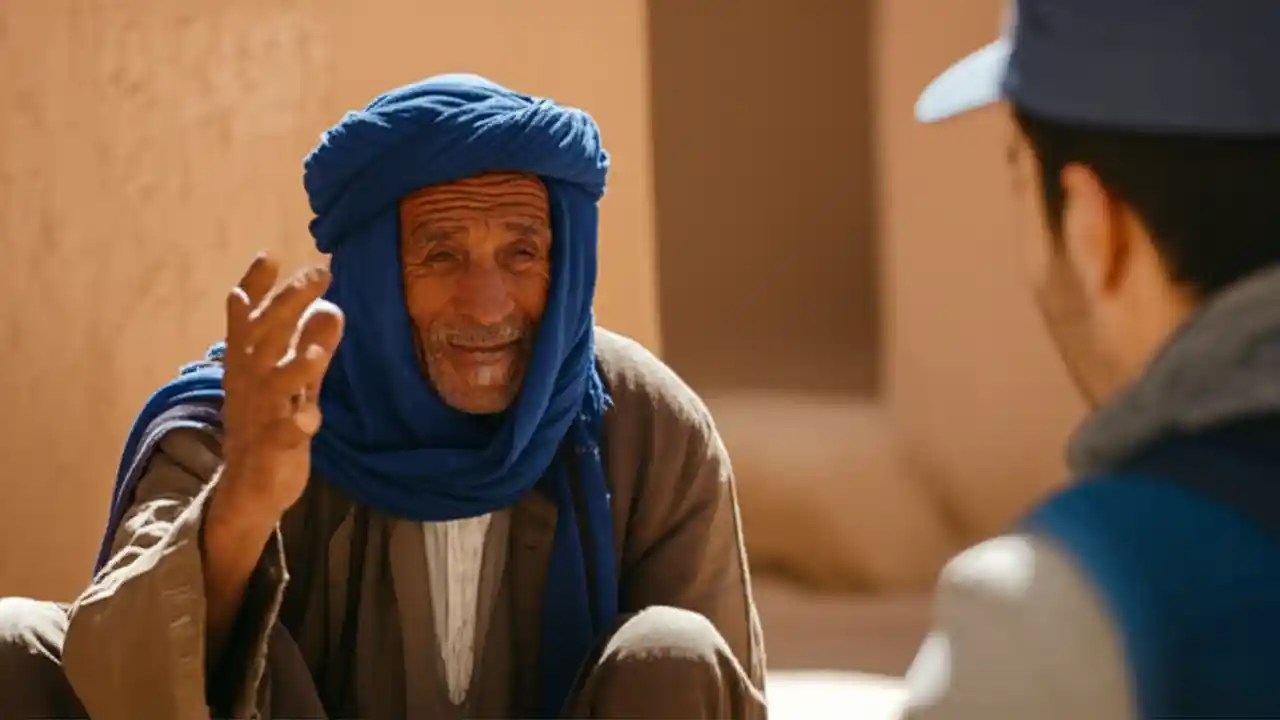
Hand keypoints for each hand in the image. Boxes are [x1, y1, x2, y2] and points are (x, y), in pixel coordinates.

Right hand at [218, 253, 343, 520]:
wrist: (248, 488)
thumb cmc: (269, 426)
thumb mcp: (292, 383)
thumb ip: (309, 347)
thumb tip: (331, 308)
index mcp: (248, 366)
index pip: (247, 321)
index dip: (254, 290)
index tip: (269, 257)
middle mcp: (249, 384)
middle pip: (265, 338)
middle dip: (289, 304)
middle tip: (319, 273)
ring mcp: (259, 415)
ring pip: (274, 385)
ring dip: (295, 364)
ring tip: (318, 348)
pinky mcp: (273, 448)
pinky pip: (283, 435)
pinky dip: (296, 426)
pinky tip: (310, 418)